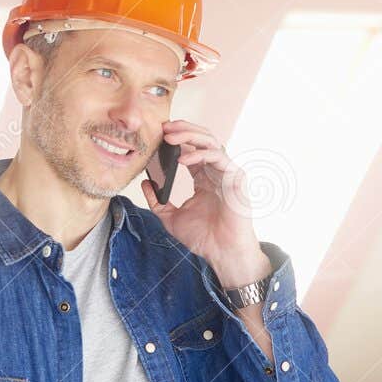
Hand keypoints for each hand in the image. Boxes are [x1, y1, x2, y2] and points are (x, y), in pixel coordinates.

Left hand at [140, 119, 270, 287]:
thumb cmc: (203, 238)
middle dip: (183, 130)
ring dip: (190, 135)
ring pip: (211, 142)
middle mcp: (216, 172)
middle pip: (202, 140)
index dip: (176, 140)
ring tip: (170, 136)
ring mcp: (227, 173)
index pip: (190, 150)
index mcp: (203, 178)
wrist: (222, 253)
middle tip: (163, 128)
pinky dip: (199, 155)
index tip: (157, 135)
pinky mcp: (236, 178)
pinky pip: (218, 157)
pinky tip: (182, 159)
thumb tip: (145, 182)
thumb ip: (158, 200)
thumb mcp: (171, 218)